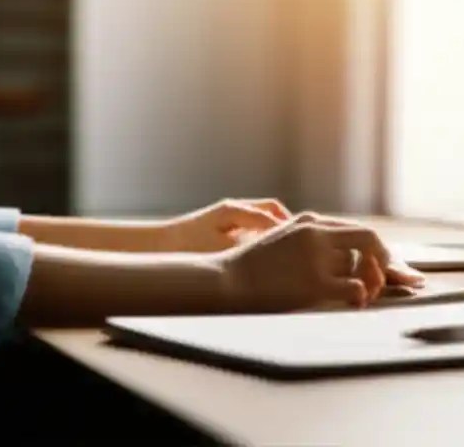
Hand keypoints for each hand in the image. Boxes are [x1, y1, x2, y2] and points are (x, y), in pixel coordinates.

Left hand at [165, 198, 291, 252]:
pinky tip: (267, 255)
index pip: (271, 216)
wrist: (161, 244)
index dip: (288, 231)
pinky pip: (253, 227)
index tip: (303, 246)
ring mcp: (231, 216)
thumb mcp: (220, 249)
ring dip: (276, 230)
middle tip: (302, 243)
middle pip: (272, 209)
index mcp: (234, 210)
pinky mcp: (227, 226)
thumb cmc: (188, 246)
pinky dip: (264, 237)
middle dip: (288, 224)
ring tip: (289, 250)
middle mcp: (235, 209)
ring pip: (264, 218)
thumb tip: (273, 248)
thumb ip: (249, 247)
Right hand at [218, 212, 425, 311]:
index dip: (374, 250)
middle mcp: (315, 233)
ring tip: (365, 296)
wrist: (223, 280)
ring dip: (371, 282)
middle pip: (368, 239)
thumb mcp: (280, 240)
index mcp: (308, 223)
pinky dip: (362, 296)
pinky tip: (356, 303)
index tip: (380, 267)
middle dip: (383, 260)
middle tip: (382, 281)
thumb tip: (333, 253)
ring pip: (362, 265)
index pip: (355, 230)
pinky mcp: (313, 283)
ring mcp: (315, 257)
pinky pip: (354, 287)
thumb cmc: (248, 267)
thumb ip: (306, 240)